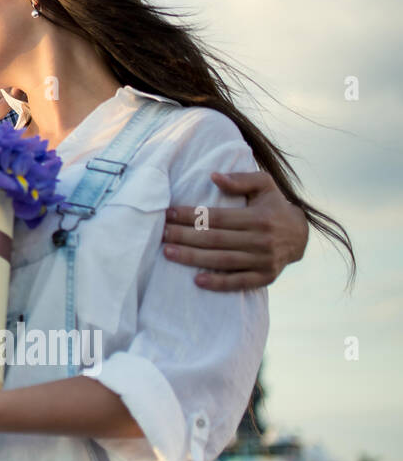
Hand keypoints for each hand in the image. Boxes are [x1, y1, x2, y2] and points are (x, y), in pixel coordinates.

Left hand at [163, 170, 309, 290]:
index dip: (191, 215)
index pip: (217, 217)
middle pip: (215, 239)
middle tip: (161, 234)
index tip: (168, 213)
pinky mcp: (266, 277)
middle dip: (185, 236)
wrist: (300, 235)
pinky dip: (219, 283)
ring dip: (193, 258)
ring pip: (222, 260)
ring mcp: (264, 261)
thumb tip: (214, 177)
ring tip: (168, 253)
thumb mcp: (264, 185)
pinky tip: (197, 281)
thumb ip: (241, 180)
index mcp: (259, 217)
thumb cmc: (273, 205)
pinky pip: (239, 283)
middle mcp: (262, 240)